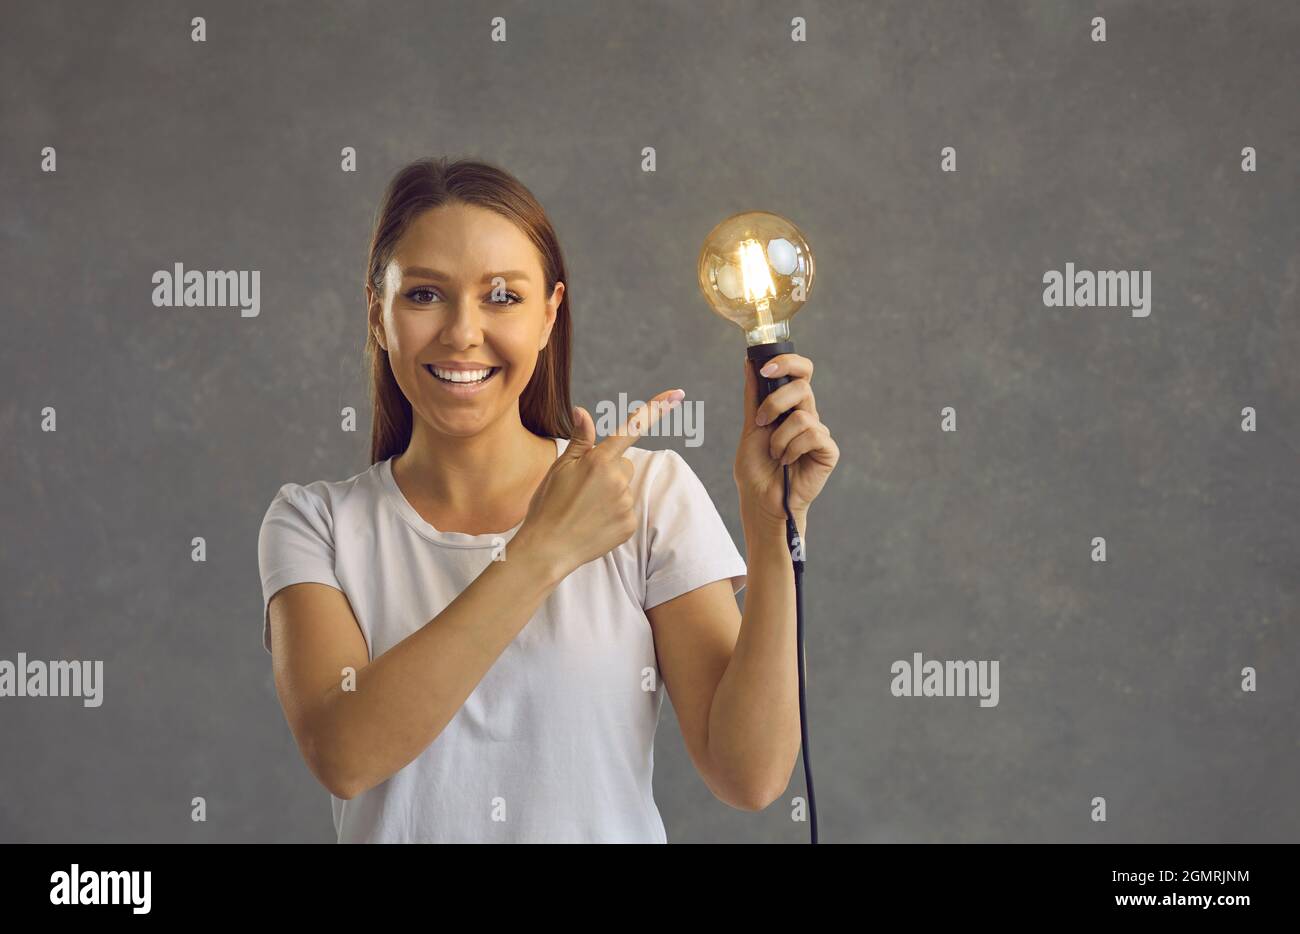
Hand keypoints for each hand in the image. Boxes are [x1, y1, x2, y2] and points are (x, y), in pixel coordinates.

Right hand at [514, 388, 683, 580]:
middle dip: (609, 471)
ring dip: (611, 493)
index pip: (632, 428)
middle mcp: (618, 480)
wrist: (547, 548)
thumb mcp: (560, 467)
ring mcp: (626, 503)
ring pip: (625, 488)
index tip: (678, 393)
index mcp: (600, 461)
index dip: (656, 408)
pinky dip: (614, 514)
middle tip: (583, 489)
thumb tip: (583, 411)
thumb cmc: (548, 504)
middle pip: (625, 464)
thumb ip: (580, 440)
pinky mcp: (630, 525)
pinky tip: (594, 523)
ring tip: (585, 508)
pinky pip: (627, 510)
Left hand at [734, 354, 838, 529]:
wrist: (761, 500)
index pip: (799, 372)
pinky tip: (786, 462)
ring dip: (779, 437)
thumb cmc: (755, 469)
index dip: (787, 363)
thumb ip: (753, 396)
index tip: (764, 368)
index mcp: (790, 407)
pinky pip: (812, 434)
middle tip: (761, 421)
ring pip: (802, 415)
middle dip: (775, 401)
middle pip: (802, 386)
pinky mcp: (828, 450)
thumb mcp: (750, 427)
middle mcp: (807, 416)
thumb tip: (749, 363)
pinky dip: (792, 448)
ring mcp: (818, 433)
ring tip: (774, 454)